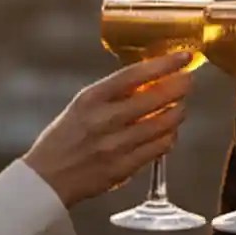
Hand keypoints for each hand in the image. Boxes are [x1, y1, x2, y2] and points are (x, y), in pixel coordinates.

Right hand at [23, 52, 193, 207]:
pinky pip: (158, 148)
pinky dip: (169, 136)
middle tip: (188, 80)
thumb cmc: (64, 138)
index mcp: (91, 99)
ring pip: (162, 124)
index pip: (134, 75)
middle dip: (178, 86)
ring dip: (177, 112)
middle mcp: (104, 120)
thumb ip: (113, 95)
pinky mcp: (123, 168)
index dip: (163, 64)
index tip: (182, 57)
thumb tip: (151, 80)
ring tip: (180, 106)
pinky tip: (170, 131)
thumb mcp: (81, 106)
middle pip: (154, 98)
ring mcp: (115, 145)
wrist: (47, 177)